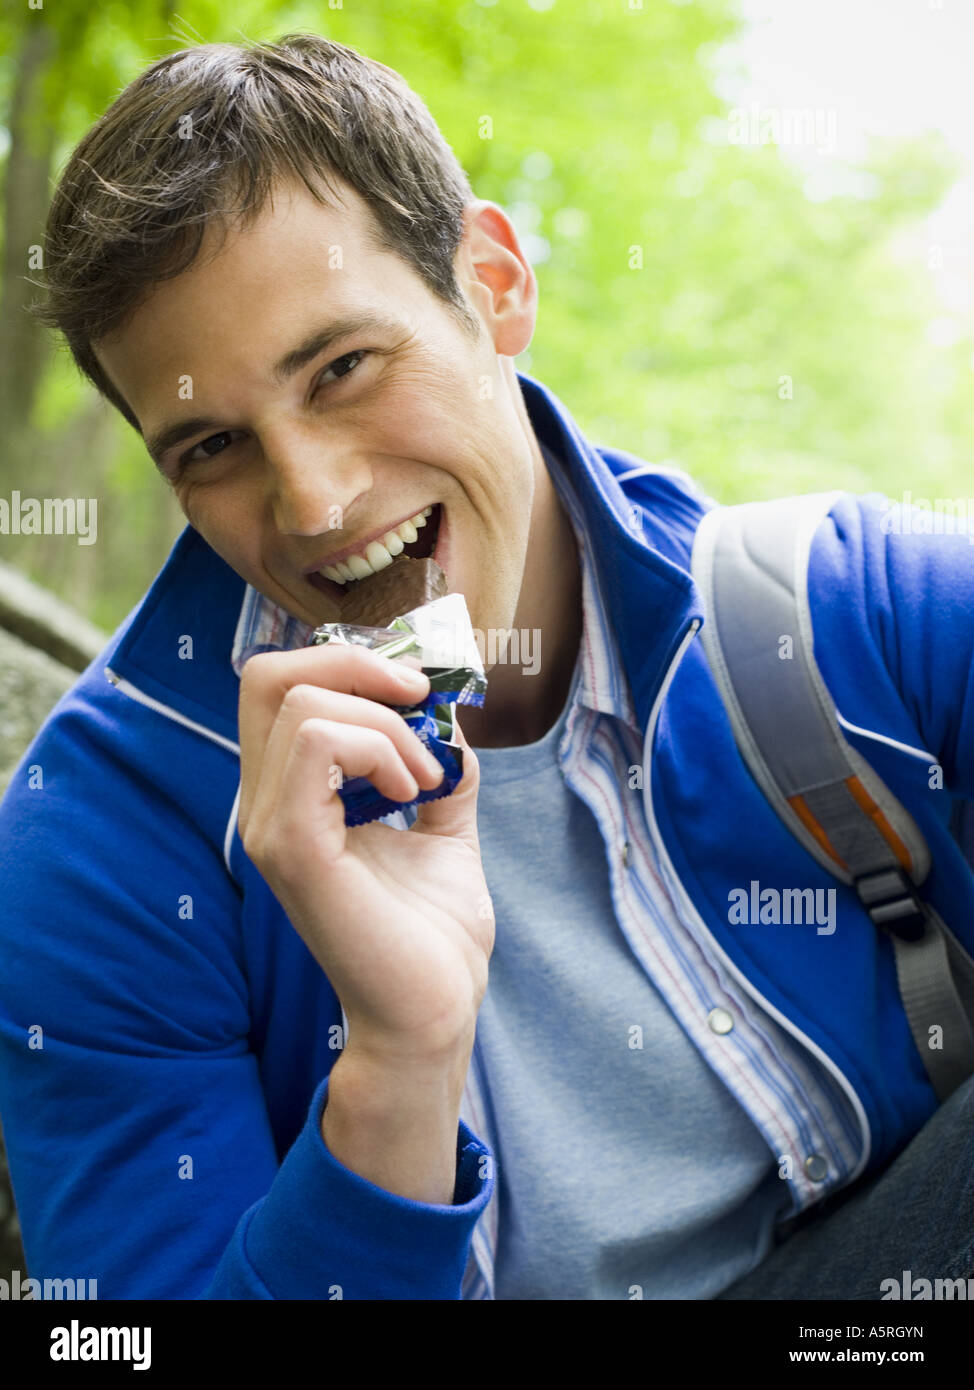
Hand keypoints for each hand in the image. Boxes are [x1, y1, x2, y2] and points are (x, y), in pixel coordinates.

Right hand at [237, 643, 493, 1060]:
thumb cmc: (434, 936)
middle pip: (271, 675)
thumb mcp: (446, 828)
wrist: (434, 1012)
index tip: (419, 693)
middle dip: (359, 665)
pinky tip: (413, 793)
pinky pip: (317, 743)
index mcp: (291, 796)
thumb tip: (449, 712)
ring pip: (300, 701)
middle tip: (420, 704)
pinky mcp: (293, 848)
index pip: (281, 685)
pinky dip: (379, 747)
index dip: (350, 663)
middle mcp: (265, 804)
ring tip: (425, 780)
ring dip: (384, 722)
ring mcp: (271, 826)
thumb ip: (440, 766)